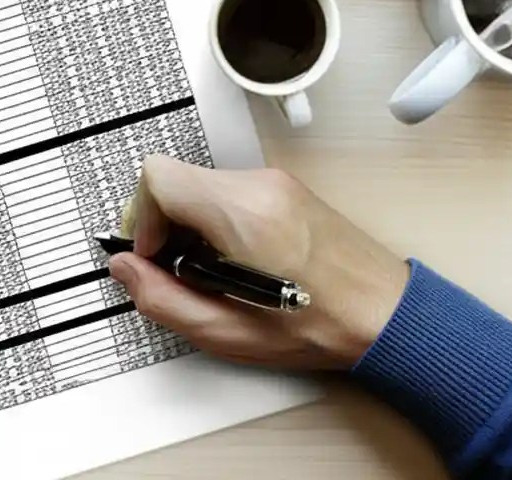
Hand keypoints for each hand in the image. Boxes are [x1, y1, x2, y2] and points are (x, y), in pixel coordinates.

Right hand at [107, 156, 407, 370]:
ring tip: (213, 270)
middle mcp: (259, 187)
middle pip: (175, 179)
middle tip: (177, 267)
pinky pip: (227, 191)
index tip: (154, 253)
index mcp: (242, 215)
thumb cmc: (321, 325)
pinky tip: (236, 260)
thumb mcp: (228, 332)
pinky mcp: (285, 189)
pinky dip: (216, 220)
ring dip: (190, 223)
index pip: (159, 177)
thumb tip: (127, 270)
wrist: (384, 314)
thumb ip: (164, 299)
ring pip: (200, 185)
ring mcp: (275, 183)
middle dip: (163, 223)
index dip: (142, 217)